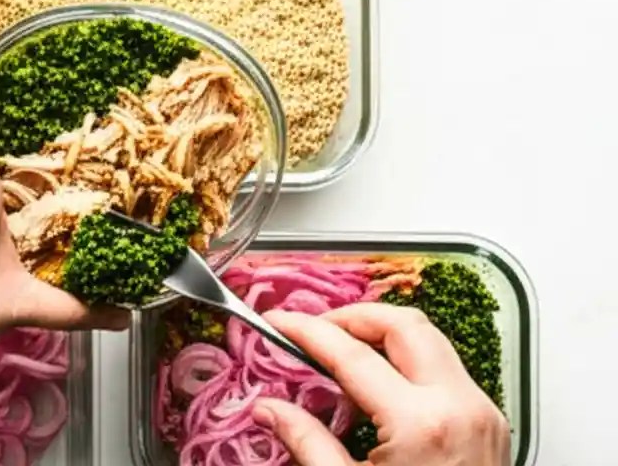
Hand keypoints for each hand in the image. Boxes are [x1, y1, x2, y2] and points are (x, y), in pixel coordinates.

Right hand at [253, 303, 508, 465]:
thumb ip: (306, 443)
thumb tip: (269, 409)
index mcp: (420, 424)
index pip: (352, 353)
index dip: (308, 330)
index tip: (278, 322)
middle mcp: (459, 407)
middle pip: (403, 325)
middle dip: (352, 317)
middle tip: (314, 329)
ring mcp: (482, 412)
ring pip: (430, 338)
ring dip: (382, 333)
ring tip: (342, 348)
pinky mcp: (490, 424)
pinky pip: (445, 367)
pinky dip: (407, 358)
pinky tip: (378, 380)